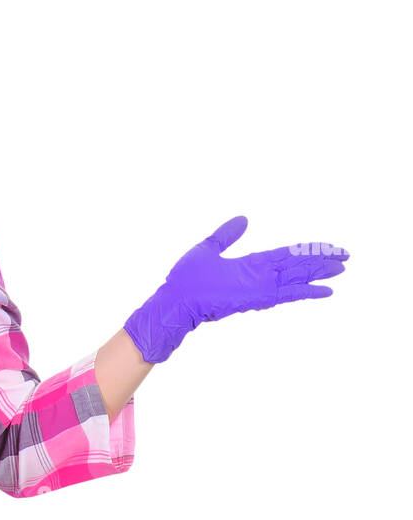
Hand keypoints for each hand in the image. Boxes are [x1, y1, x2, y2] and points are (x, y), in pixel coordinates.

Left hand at [123, 216, 349, 363]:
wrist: (174, 300)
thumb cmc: (186, 280)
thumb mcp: (208, 249)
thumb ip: (226, 235)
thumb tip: (243, 219)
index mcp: (250, 265)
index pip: (285, 255)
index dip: (306, 250)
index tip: (326, 246)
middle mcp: (259, 276)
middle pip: (297, 265)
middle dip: (321, 260)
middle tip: (346, 257)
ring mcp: (259, 287)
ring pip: (297, 276)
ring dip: (320, 272)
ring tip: (342, 267)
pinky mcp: (255, 297)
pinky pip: (286, 293)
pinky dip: (306, 292)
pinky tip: (325, 291)